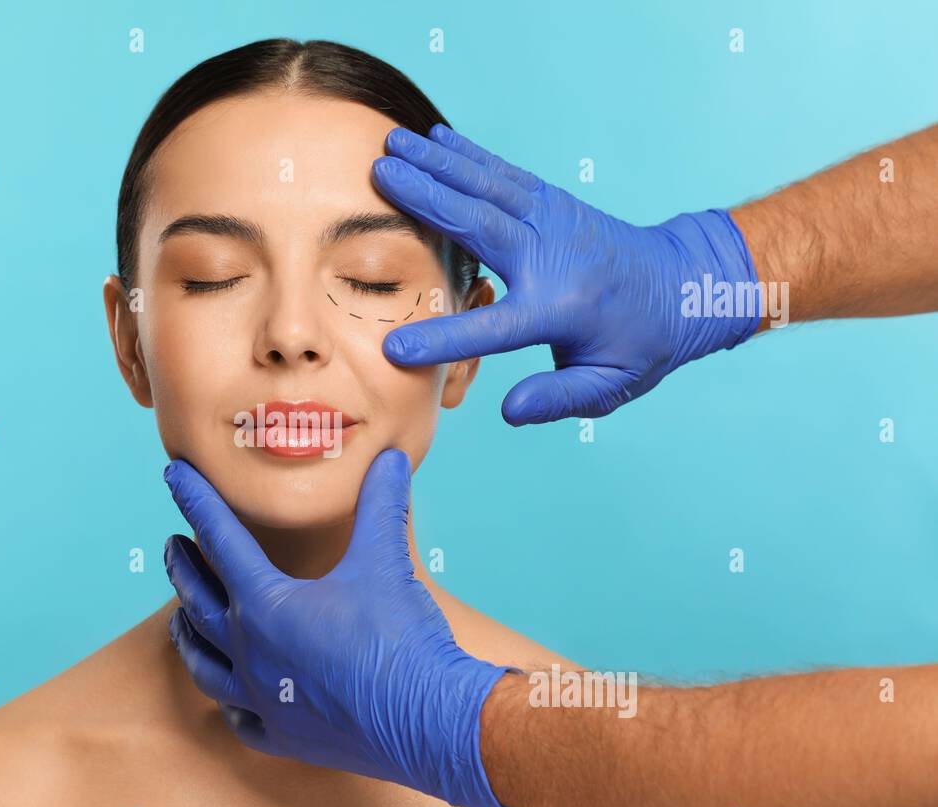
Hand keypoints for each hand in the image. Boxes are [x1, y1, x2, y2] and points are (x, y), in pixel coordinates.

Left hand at [161, 448, 526, 806]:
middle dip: (182, 569)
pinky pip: (241, 717)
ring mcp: (263, 699)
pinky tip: (231, 696)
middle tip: (170, 546)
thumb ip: (381, 504)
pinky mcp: (285, 736)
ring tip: (180, 618)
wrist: (429, 720)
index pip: (219, 539)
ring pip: (205, 666)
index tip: (174, 476)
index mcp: (266, 605)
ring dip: (188, 636)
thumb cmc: (401, 638)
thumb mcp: (386, 560)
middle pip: (199, 602)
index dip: (196, 501)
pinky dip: (230, 700)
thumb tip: (391, 458)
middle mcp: (250, 653)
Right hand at [374, 124, 762, 424]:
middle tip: (380, 175)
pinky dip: (467, 153)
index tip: (396, 350)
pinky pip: (502, 174)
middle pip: (481, 224)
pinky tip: (435, 136)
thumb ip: (558, 399)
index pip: (495, 329)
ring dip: (437, 163)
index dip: (446, 341)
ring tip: (392, 144)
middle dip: (428, 199)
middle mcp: (554, 256)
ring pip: (487, 186)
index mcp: (561, 309)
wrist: (685, 285)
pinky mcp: (552, 202)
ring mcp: (554, 221)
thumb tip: (509, 412)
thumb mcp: (609, 386)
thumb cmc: (641, 343)